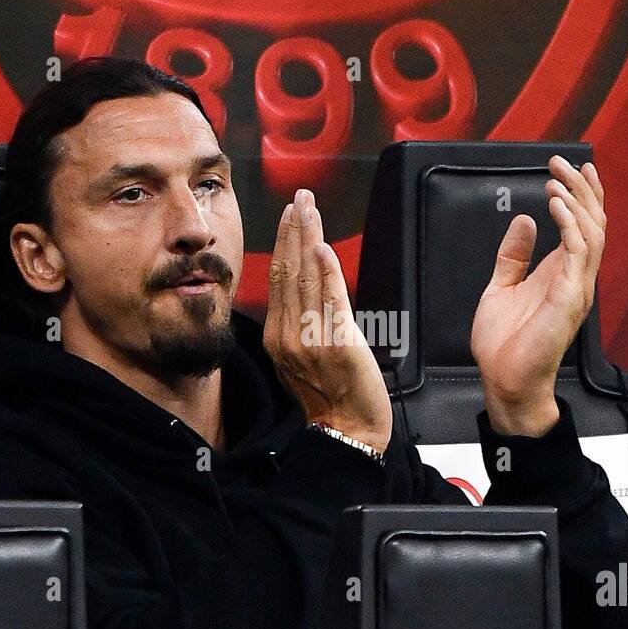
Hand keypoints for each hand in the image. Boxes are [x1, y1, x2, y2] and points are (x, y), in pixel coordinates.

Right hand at [263, 189, 392, 452]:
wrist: (349, 431)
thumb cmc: (330, 397)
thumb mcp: (300, 359)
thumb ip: (298, 325)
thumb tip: (304, 289)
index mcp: (278, 337)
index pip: (278, 278)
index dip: (284, 242)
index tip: (290, 213)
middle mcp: (288, 335)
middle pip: (288, 271)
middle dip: (294, 229)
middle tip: (301, 197)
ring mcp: (311, 340)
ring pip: (306, 279)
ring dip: (308, 239)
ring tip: (310, 209)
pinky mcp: (337, 345)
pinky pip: (330, 300)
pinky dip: (326, 271)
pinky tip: (323, 246)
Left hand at [470, 156, 606, 435]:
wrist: (504, 380)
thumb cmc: (504, 344)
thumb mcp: (501, 287)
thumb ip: (514, 255)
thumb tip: (523, 220)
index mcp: (563, 274)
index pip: (583, 226)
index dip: (582, 195)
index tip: (570, 167)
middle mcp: (576, 278)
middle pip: (593, 222)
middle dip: (581, 188)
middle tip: (561, 161)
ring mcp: (577, 287)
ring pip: (592, 232)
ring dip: (576, 200)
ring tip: (556, 177)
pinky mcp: (570, 297)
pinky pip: (578, 252)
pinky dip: (569, 224)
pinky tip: (554, 204)